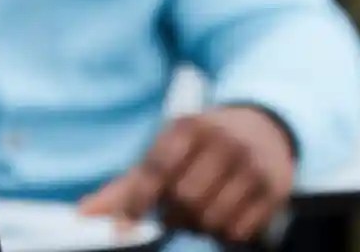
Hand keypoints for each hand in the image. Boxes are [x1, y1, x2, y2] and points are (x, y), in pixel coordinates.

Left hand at [80, 107, 295, 243]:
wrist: (261, 127)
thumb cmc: (200, 147)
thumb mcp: (165, 153)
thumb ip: (126, 188)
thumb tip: (84, 216)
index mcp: (187, 126)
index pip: (156, 169)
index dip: (139, 202)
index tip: (132, 221)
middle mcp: (222, 140)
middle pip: (184, 199)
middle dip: (174, 213)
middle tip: (176, 209)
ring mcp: (251, 163)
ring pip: (211, 218)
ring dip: (199, 225)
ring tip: (201, 209)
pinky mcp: (274, 187)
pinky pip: (238, 231)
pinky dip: (224, 232)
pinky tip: (225, 212)